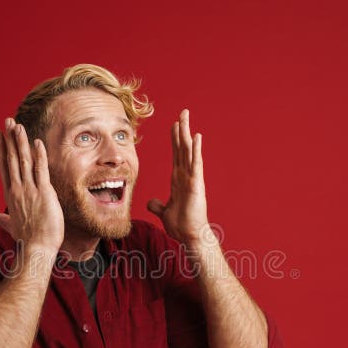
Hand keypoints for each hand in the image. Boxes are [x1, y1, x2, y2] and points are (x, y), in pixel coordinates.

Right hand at [0, 118, 63, 254]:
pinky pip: (40, 170)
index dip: (1, 149)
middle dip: (9, 139)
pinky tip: (37, 142)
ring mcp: (29, 190)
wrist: (37, 249)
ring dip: (20, 142)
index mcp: (10, 195)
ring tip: (17, 125)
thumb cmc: (28, 239)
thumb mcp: (12, 226)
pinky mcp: (44, 193)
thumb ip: (2, 219)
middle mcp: (17, 189)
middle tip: (7, 121)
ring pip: (23, 160)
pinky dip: (39, 155)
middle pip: (12, 159)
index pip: (4, 167)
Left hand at [147, 109, 210, 244]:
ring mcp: (192, 178)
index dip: (174, 139)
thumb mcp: (164, 212)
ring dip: (187, 133)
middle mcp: (186, 175)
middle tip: (183, 112)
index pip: (176, 154)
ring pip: (188, 151)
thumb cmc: (181, 225)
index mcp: (178, 179)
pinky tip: (196, 136)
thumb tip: (151, 202)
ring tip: (186, 117)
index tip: (174, 125)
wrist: (189, 235)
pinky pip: (196, 163)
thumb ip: (157, 205)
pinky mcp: (196, 184)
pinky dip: (196, 150)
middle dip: (182, 129)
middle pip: (182, 147)